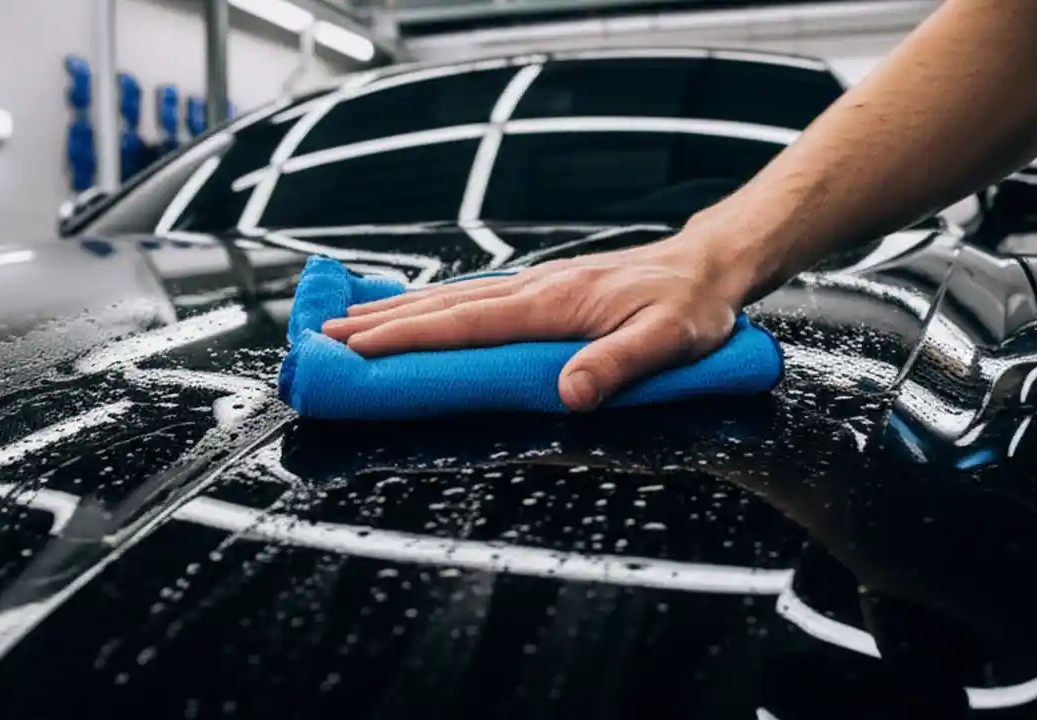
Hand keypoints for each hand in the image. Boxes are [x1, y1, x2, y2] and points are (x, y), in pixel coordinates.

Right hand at [321, 234, 755, 411]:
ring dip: (398, 310)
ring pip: (452, 298)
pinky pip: (473, 296)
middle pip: (443, 307)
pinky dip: (433, 303)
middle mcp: (533, 289)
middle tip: (328, 337)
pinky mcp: (542, 290)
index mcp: (552, 303)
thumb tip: (567, 396)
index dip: (408, 337)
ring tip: (351, 319)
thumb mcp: (667, 342)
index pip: (465, 323)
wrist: (708, 267)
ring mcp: (535, 286)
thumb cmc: (690, 308)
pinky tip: (416, 310)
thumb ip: (616, 367)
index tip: (359, 346)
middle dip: (382, 323)